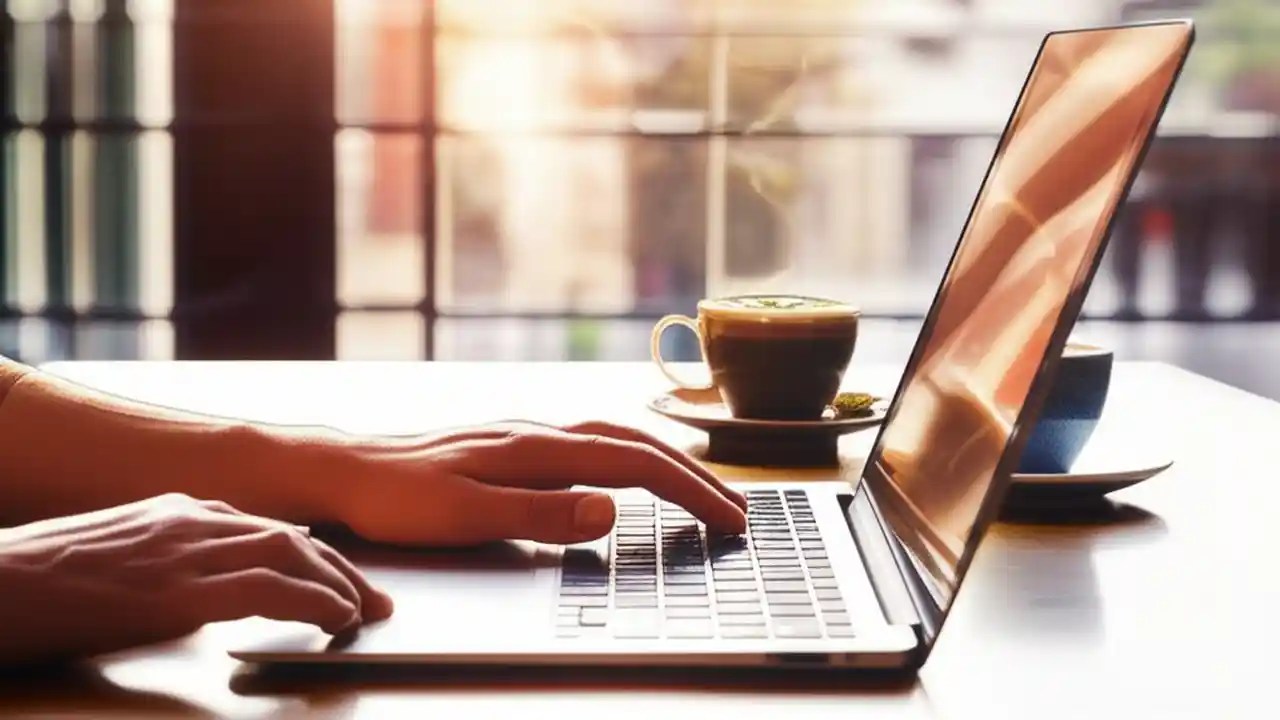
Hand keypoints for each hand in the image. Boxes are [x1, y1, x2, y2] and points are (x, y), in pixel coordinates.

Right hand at [0, 494, 392, 664]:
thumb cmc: (40, 580)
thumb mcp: (117, 557)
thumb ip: (171, 559)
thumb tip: (213, 583)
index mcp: (176, 511)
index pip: (267, 527)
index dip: (315, 554)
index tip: (341, 578)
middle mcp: (191, 520)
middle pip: (292, 535)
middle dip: (341, 568)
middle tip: (374, 599)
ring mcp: (186, 551)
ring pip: (292, 553)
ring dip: (339, 583)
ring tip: (365, 612)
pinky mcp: (178, 591)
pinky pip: (270, 589)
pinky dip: (314, 600)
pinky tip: (336, 617)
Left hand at [329, 420, 747, 545]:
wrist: (343, 470)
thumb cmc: (395, 499)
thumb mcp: (464, 515)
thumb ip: (539, 514)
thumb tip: (610, 509)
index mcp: (537, 449)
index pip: (636, 466)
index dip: (690, 493)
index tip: (728, 521)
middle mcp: (539, 433)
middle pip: (638, 444)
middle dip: (694, 476)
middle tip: (735, 511)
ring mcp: (526, 435)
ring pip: (616, 437)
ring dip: (666, 462)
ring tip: (698, 489)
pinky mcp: (512, 444)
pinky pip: (591, 442)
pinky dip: (630, 455)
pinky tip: (625, 470)